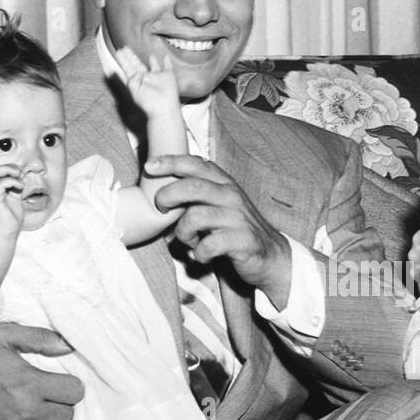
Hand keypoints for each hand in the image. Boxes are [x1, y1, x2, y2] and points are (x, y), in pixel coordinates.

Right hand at [0, 164, 25, 236]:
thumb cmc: (10, 218)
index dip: (10, 169)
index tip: (22, 176)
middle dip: (8, 167)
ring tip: (20, 177)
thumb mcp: (16, 198)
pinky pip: (0, 183)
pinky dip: (12, 181)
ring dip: (8, 171)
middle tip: (20, 173)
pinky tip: (20, 187)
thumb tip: (21, 177)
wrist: (6, 232)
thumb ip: (17, 187)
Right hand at [0, 323, 84, 419]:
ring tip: (33, 416)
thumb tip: (68, 346)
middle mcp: (26, 413)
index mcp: (29, 384)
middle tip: (44, 400)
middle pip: (68, 416)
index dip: (69, 387)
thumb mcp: (2, 336)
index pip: (75, 392)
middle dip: (60, 406)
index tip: (58, 385)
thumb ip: (38, 337)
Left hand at [117, 46, 180, 121]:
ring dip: (152, 61)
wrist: (163, 108)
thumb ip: (132, 79)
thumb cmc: (148, 102)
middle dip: (132, 56)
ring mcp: (157, 77)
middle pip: (138, 65)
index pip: (128, 68)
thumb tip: (137, 73)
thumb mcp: (135, 90)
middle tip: (126, 48)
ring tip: (150, 55)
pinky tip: (166, 57)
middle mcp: (146, 78)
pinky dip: (167, 62)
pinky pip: (168, 67)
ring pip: (153, 66)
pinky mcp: (168, 76)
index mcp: (137, 82)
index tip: (119, 52)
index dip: (123, 60)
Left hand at [144, 154, 292, 305]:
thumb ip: (195, 195)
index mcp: (224, 184)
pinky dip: (199, 254)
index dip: (171, 162)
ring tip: (188, 241)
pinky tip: (201, 256)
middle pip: (192, 187)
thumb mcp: (218, 204)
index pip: (196, 165)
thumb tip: (158, 194)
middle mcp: (231, 197)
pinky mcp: (242, 242)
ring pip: (196, 217)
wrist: (270, 255)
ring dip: (183, 232)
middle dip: (168, 196)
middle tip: (161, 210)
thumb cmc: (235, 228)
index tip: (150, 167)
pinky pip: (209, 245)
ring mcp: (238, 219)